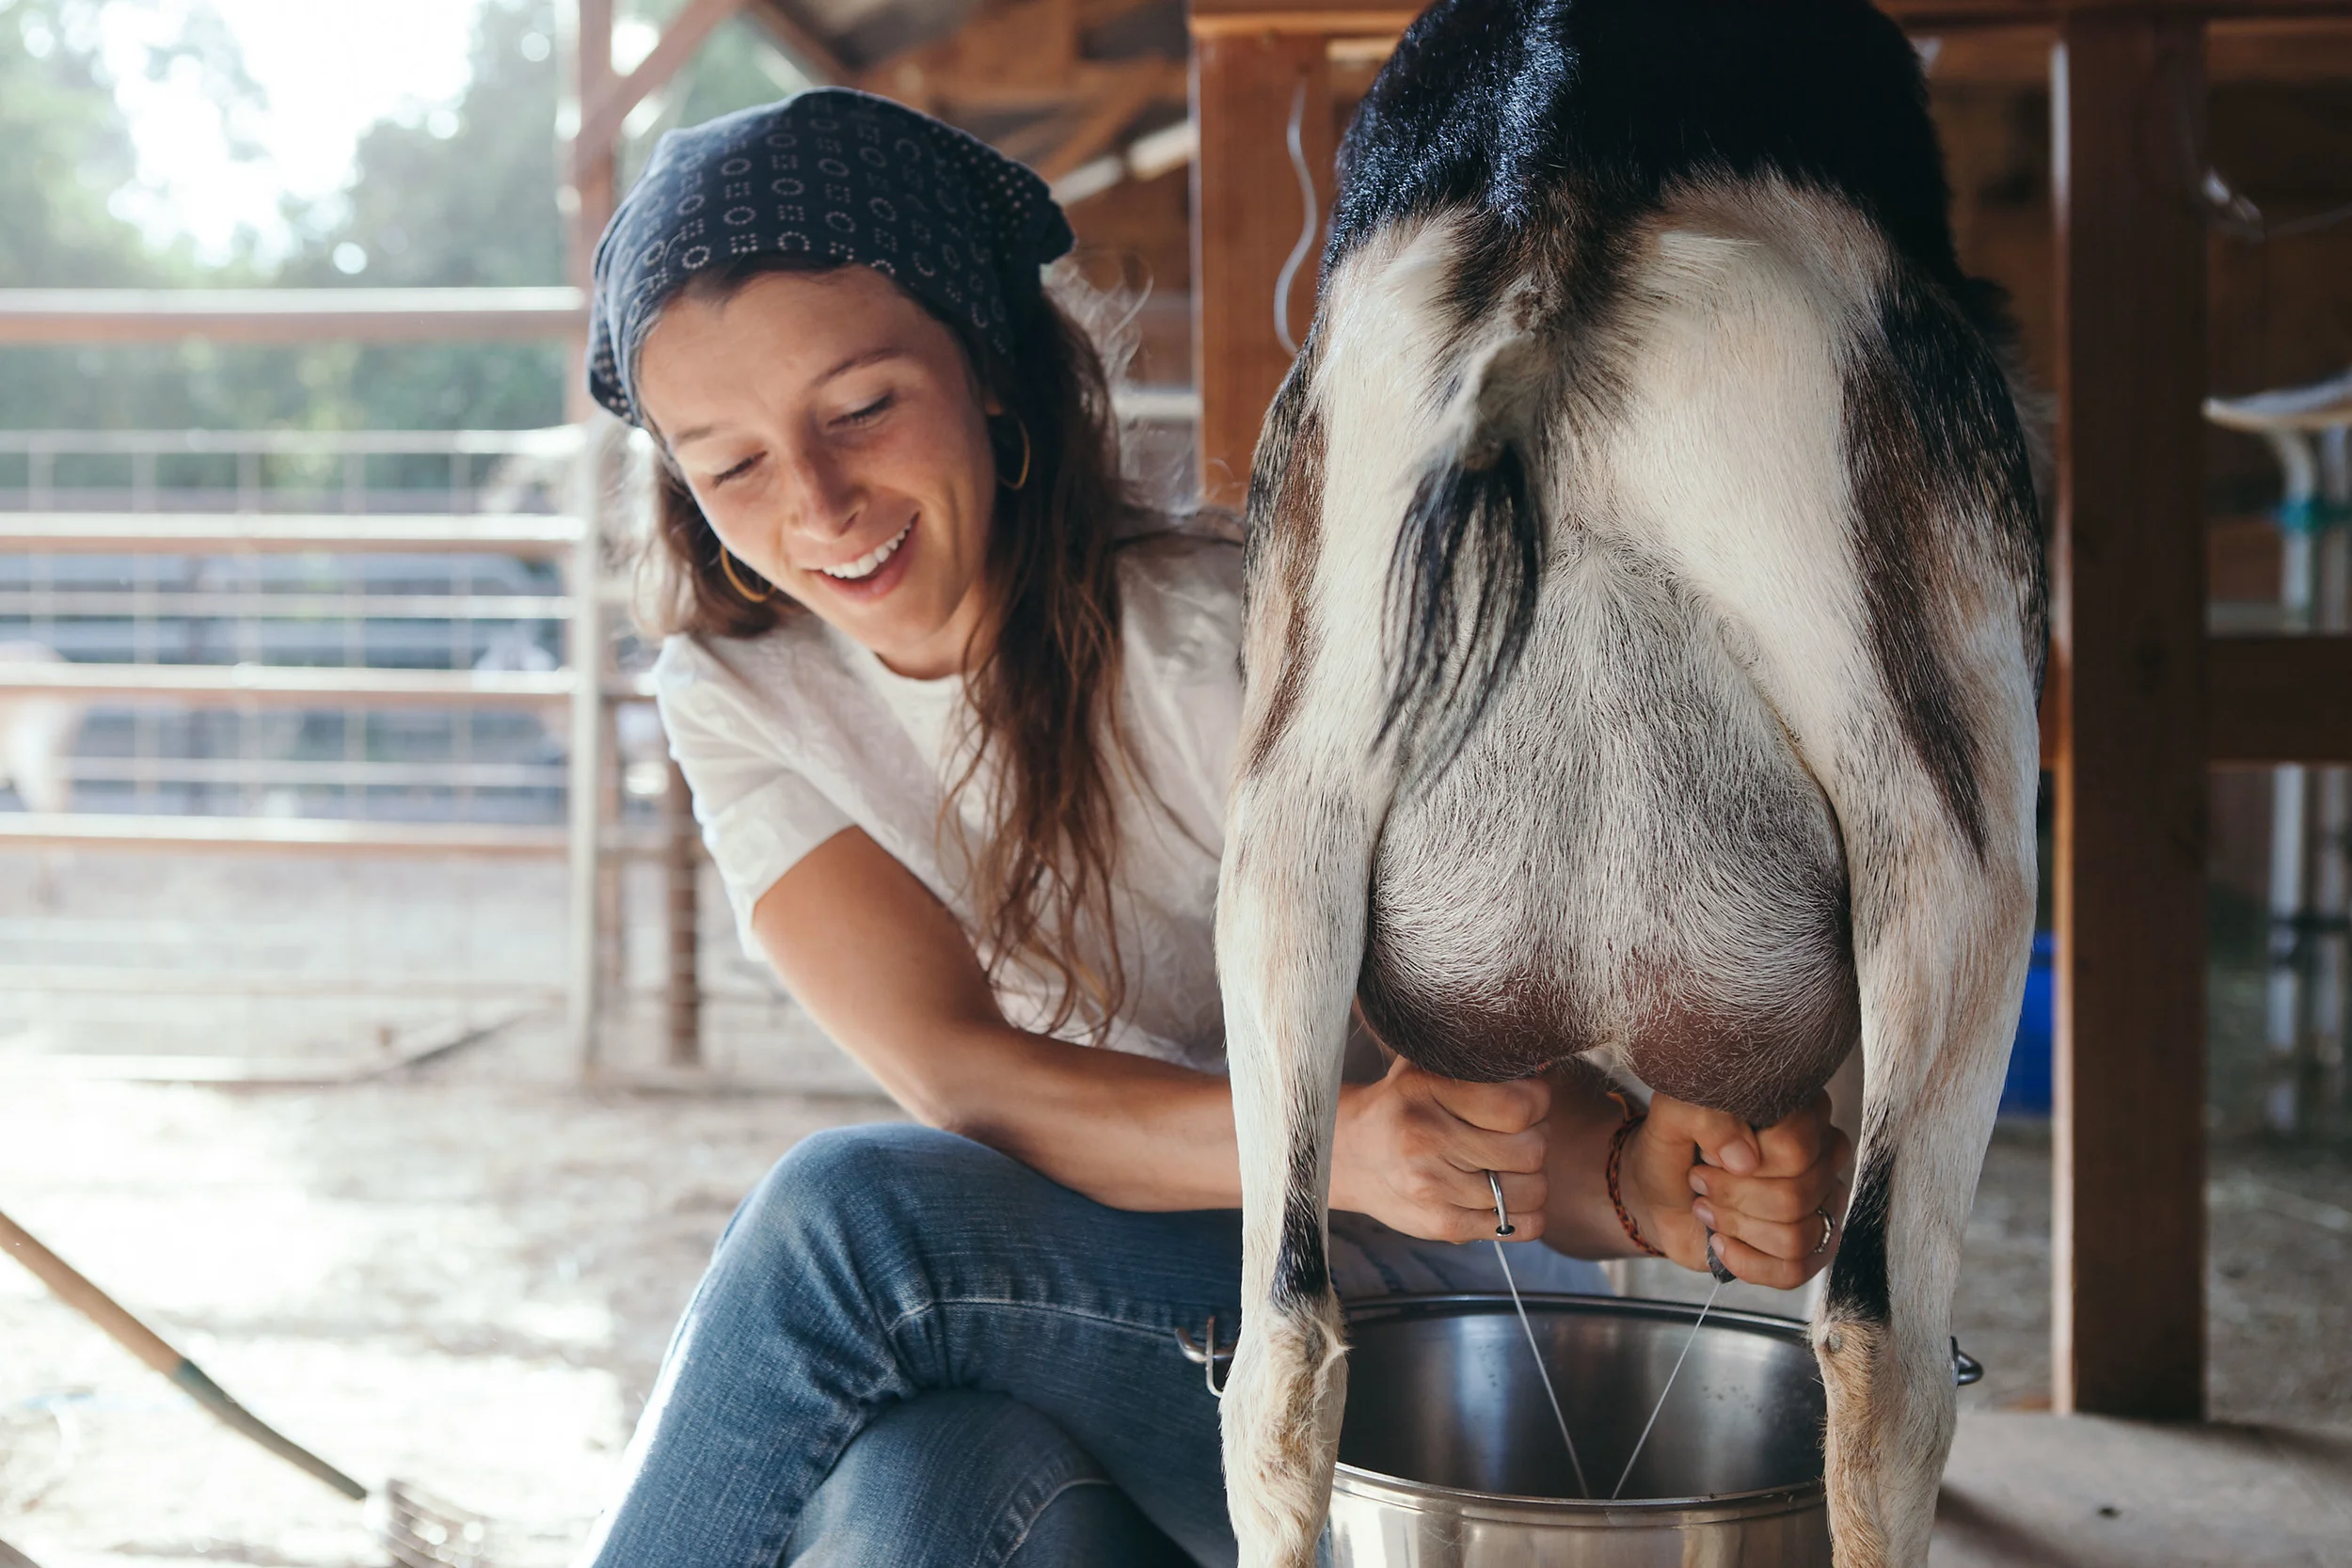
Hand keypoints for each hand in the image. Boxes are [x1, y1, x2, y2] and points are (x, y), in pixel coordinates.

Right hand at [1332, 1056, 1550, 1242]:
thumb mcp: (1427, 1068)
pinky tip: (1504, 1196)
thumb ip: (1479, 1065)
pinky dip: (1527, 1212)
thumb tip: (1544, 1066)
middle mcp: (1426, 1138)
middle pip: (1531, 1150)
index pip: (1519, 1107)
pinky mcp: (1441, 1224)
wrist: (1347, 1155)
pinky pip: (1520, 1226)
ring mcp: (1433, 1187)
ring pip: (1532, 1190)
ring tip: (1508, 1165)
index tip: (1528, 1102)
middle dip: (1536, 1139)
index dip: (1538, 1102)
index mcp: (1425, 1089)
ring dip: (1531, 1177)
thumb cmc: (1402, 1105)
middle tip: (1518, 1134)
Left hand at [1617, 1088, 1849, 1288]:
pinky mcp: (1811, 1247)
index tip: (1709, 1156)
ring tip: (1707, 1208)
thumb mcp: (1671, 1117)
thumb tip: (1744, 1157)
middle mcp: (1822, 1156)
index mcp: (1800, 1112)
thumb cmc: (1674, 1151)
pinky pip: (1796, 1270)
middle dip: (1733, 1195)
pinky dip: (1747, 1262)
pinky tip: (1721, 1242)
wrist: (1659, 1196)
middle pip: (1797, 1194)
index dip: (1747, 1160)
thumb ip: (1703, 1116)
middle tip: (1701, 1182)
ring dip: (1737, 1226)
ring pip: (1797, 1235)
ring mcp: (1822, 1204)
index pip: (1796, 1145)